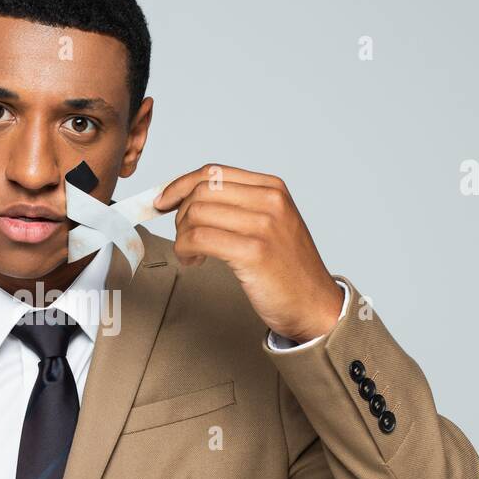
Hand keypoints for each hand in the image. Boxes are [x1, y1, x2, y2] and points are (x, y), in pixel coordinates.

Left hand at [152, 163, 343, 343]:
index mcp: (273, 188)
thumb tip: (190, 198)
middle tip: (184, 238)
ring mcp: (263, 225)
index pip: (214, 172)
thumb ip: (239, 206)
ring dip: (182, 236)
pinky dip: (185, 249)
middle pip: (202, 191)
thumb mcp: (271, 224)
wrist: (315, 305)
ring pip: (196, 213)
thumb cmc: (288, 270)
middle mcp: (270, 201)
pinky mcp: (253, 252)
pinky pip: (199, 238)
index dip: (180, 185)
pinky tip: (193, 261)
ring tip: (190, 254)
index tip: (164, 201)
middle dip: (180, 214)